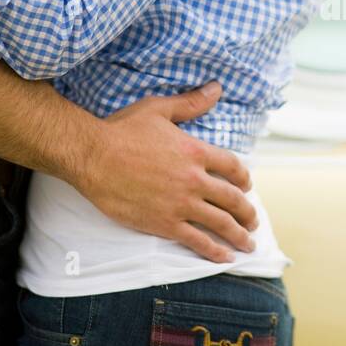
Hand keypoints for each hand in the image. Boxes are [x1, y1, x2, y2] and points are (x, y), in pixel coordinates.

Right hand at [72, 81, 259, 263]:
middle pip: (233, 199)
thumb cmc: (122, 130)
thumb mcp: (159, 109)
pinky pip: (197, 241)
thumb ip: (191, 103)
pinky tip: (225, 258)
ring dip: (239, 235)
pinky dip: (214, 251)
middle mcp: (194, 180)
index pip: (233, 167)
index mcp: (196, 152)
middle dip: (247, 212)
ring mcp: (181, 204)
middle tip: (253, 222)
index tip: (248, 186)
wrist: (92, 156)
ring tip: (248, 243)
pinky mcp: (164, 223)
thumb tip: (216, 88)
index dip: (244, 178)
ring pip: (220, 223)